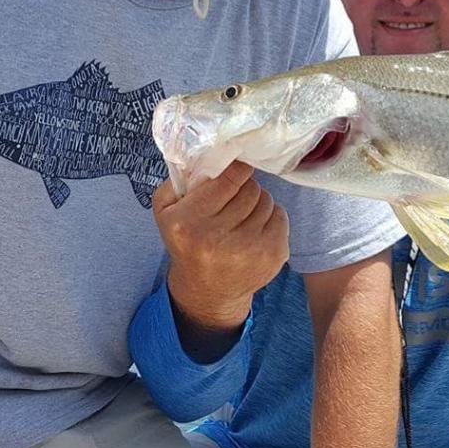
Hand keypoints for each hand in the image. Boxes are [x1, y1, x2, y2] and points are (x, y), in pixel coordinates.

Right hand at [153, 162, 288, 353]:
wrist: (207, 291)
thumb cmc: (186, 241)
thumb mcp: (167, 211)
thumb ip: (180, 178)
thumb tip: (210, 155)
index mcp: (189, 223)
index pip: (228, 179)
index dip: (236, 171)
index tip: (236, 173)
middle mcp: (217, 239)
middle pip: (250, 189)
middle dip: (245, 188)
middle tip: (236, 199)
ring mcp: (248, 251)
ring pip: (267, 201)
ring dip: (258, 203)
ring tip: (244, 216)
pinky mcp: (272, 257)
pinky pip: (281, 217)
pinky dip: (271, 217)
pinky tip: (256, 229)